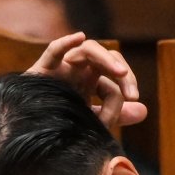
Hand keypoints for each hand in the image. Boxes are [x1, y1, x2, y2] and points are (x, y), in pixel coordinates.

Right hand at [27, 32, 147, 127]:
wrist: (31, 137)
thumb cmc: (61, 127)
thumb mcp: (93, 121)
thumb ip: (116, 114)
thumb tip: (144, 110)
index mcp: (90, 79)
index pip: (115, 72)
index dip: (128, 82)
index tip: (135, 101)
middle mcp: (77, 70)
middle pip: (105, 58)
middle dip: (122, 72)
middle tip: (132, 93)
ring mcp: (60, 69)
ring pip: (86, 51)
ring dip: (106, 59)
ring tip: (120, 72)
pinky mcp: (41, 72)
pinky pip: (53, 52)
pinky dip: (65, 43)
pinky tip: (79, 38)